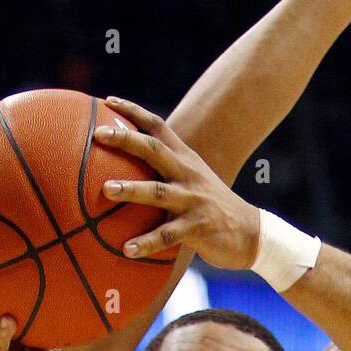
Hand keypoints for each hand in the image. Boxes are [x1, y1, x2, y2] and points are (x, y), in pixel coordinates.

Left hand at [93, 98, 260, 270]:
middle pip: (154, 149)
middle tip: (98, 134)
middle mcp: (188, 174)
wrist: (252, 234)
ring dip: (131, 189)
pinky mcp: (198, 228)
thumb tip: (127, 168)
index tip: (108, 101)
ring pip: (158, 192)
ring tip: (106, 189)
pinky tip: (126, 249)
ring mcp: (193, 200)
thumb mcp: (193, 180)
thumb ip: (166, 171)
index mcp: (185, 160)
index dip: (133, 112)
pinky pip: (168, 235)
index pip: (158, 127)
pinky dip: (146, 243)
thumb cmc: (212, 207)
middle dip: (126, 140)